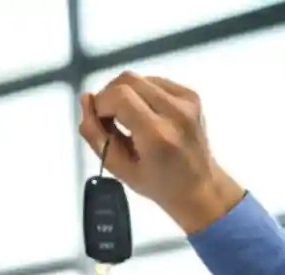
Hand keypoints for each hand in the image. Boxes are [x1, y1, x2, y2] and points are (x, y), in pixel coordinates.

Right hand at [79, 72, 244, 234]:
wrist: (199, 186)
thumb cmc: (156, 183)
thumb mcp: (118, 168)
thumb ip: (96, 134)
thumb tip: (86, 99)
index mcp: (157, 134)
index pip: (120, 96)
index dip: (101, 103)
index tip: (98, 121)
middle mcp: (175, 111)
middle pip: (128, 80)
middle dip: (109, 96)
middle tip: (108, 119)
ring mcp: (186, 100)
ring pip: (139, 78)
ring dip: (123, 94)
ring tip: (125, 119)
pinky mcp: (191, 95)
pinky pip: (154, 81)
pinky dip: (140, 93)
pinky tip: (142, 114)